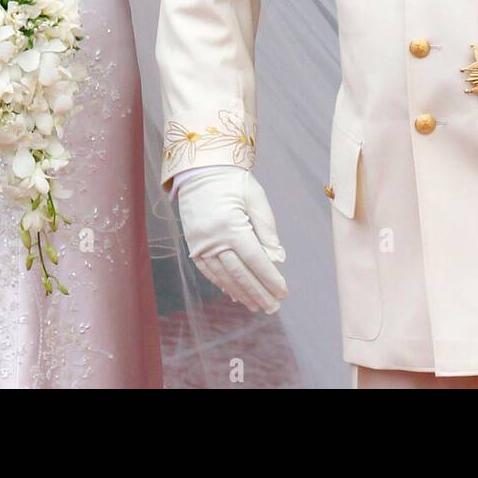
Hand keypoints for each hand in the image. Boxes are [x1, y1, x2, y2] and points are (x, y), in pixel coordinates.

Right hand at [175, 166, 288, 312]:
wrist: (201, 171)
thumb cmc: (233, 182)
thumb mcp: (256, 199)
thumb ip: (267, 230)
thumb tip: (277, 260)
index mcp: (231, 225)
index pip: (255, 260)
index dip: (270, 278)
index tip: (283, 292)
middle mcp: (213, 239)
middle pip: (240, 273)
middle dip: (258, 292)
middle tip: (274, 307)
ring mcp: (200, 244)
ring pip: (224, 276)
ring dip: (242, 293)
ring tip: (258, 306)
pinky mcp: (194, 245)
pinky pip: (209, 271)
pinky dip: (223, 284)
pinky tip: (235, 294)